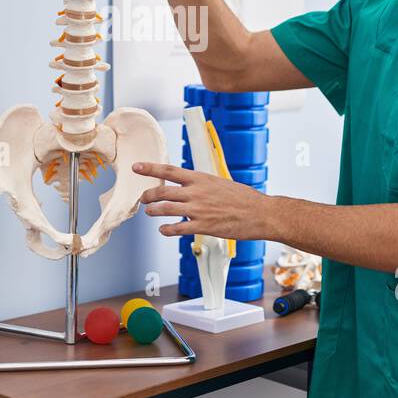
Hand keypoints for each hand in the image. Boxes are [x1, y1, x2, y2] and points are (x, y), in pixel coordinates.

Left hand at [132, 161, 271, 240]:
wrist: (260, 213)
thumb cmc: (243, 198)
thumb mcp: (220, 182)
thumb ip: (201, 184)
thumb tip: (188, 185)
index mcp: (201, 178)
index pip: (169, 170)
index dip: (150, 168)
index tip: (136, 167)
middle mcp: (196, 192)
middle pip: (162, 191)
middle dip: (148, 195)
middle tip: (143, 198)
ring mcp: (199, 210)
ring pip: (166, 209)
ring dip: (153, 211)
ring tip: (150, 212)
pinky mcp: (203, 226)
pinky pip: (177, 229)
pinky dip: (166, 230)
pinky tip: (163, 230)